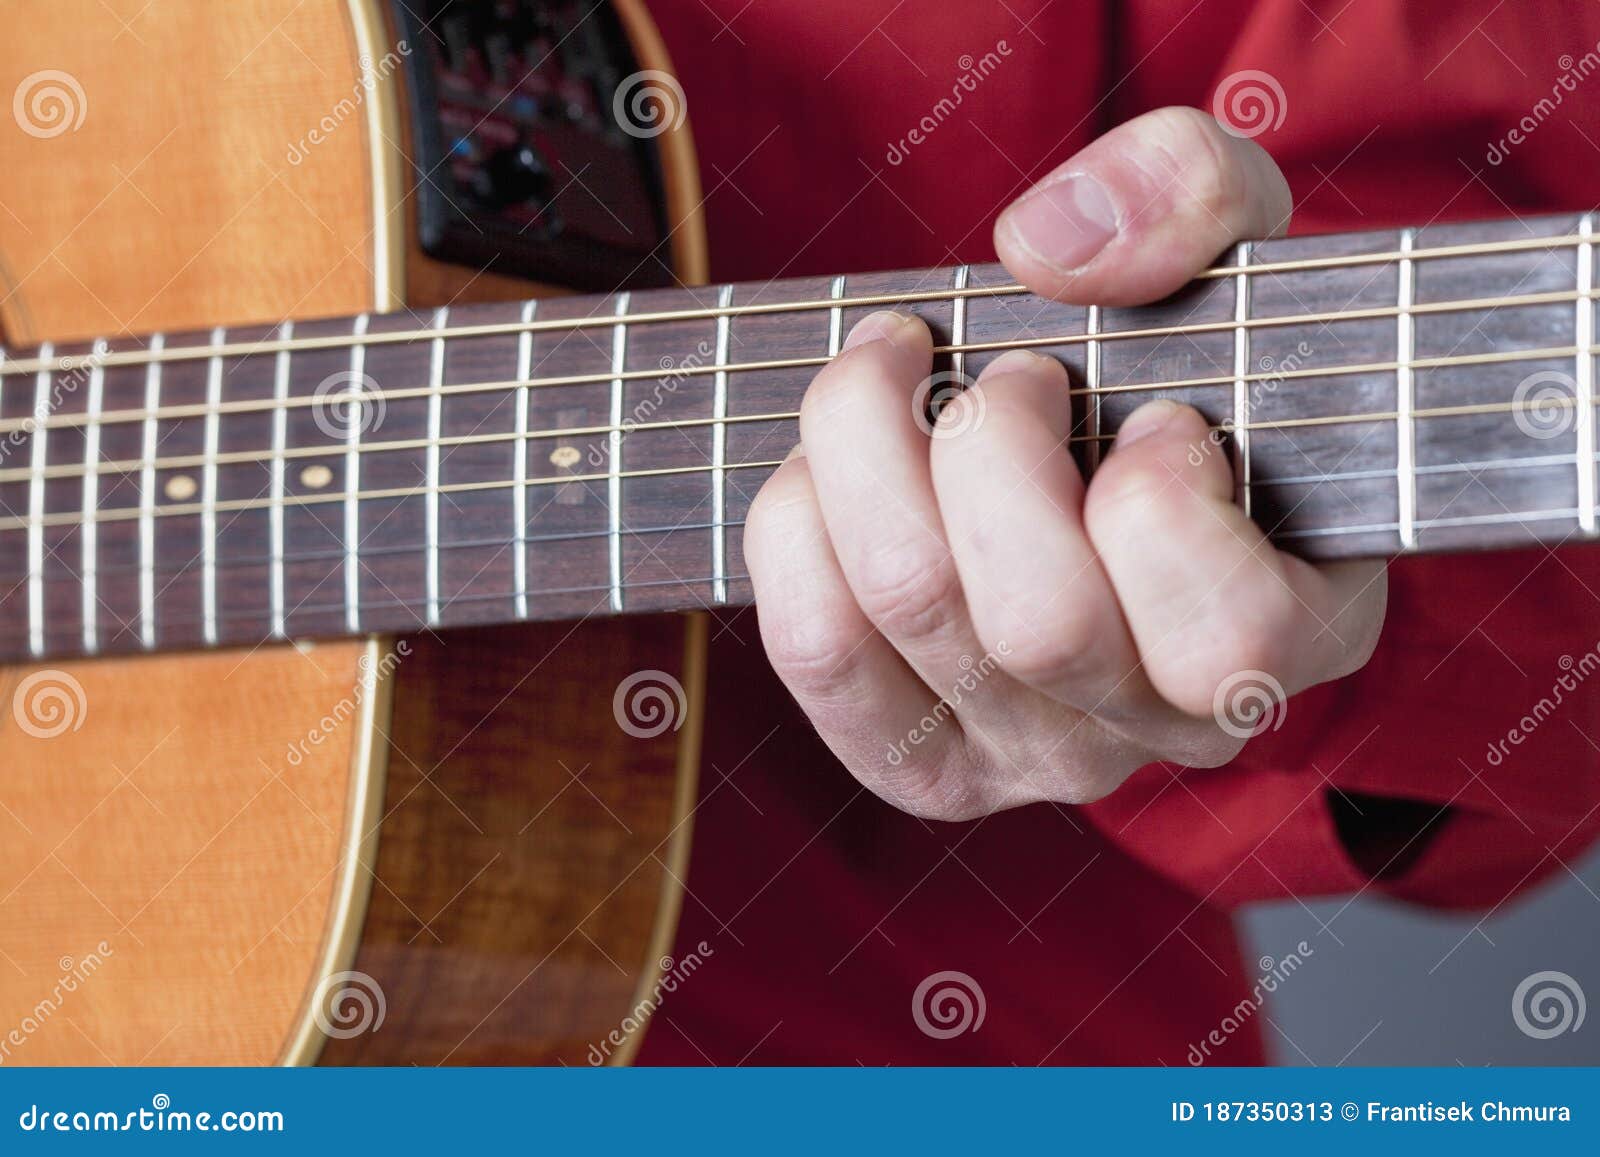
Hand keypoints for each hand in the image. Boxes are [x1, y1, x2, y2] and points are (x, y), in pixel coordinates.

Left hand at [744, 107, 1387, 820]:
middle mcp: (1161, 730)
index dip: (1163, 498)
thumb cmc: (1190, 354)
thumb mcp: (1236, 240)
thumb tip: (1041, 252)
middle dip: (992, 440)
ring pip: (911, 609)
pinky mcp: (919, 763)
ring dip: (873, 445)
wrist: (1098, 444)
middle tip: (1011, 373)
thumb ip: (1190, 195)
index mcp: (1289, 638)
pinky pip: (818, 650)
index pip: (1227, 638)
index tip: (1157, 411)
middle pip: (1036, 622)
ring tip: (897, 374)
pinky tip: (831, 468)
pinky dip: (796, 526)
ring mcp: (1034, 759)